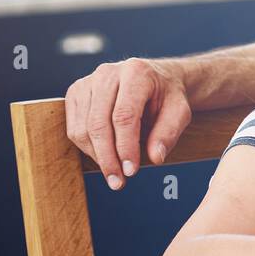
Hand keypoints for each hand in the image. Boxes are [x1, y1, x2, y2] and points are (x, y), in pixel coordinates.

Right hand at [65, 58, 191, 190]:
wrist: (156, 78)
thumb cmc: (168, 97)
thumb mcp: (180, 112)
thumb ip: (169, 133)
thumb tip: (155, 158)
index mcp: (136, 73)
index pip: (124, 116)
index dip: (126, 147)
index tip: (131, 172)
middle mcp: (107, 73)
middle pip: (99, 123)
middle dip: (108, 158)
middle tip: (119, 182)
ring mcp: (88, 81)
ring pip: (82, 127)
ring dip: (96, 156)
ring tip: (114, 174)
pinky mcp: (76, 92)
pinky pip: (74, 127)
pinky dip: (87, 148)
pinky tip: (104, 158)